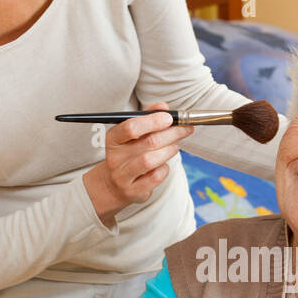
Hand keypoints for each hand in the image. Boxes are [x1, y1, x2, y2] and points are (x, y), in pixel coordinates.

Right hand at [83, 103, 193, 220]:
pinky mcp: (133, 190)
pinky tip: (164, 164)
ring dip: (169, 151)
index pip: (130, 127)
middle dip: (171, 134)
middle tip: (184, 129)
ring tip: (175, 146)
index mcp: (113, 139)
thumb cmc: (128, 154)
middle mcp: (115, 157)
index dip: (152, 121)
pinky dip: (165, 168)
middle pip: (147, 142)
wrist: (114, 185)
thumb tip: (163, 106)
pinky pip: (155, 177)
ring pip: (150, 161)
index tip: (169, 118)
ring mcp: (122, 175)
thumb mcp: (132, 134)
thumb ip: (147, 117)